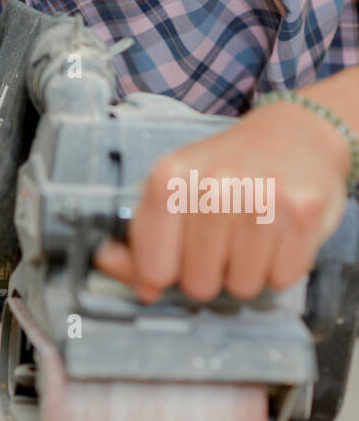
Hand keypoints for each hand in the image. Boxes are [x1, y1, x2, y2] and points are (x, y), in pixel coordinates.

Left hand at [93, 102, 350, 302]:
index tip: (176, 254)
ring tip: (251, 233)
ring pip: (243, 287)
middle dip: (210, 272)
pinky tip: (278, 234)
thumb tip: (115, 270)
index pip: (154, 267)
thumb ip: (141, 237)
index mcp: (169, 177)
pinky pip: (282, 279)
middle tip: (223, 237)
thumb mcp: (172, 189)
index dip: (165, 272)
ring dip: (247, 271)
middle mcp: (214, 186)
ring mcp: (262, 198)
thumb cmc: (225, 169)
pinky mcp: (304, 212)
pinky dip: (280, 267)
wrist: (296, 133)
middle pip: (199, 285)